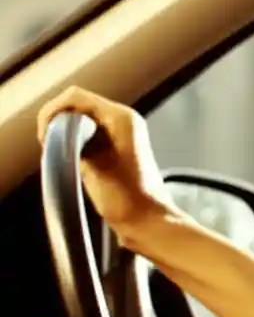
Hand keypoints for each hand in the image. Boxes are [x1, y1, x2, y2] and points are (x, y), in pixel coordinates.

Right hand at [37, 86, 173, 238]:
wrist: (147, 219)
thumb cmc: (127, 197)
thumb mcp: (95, 165)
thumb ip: (76, 140)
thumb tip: (58, 125)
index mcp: (122, 117)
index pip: (76, 97)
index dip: (53, 111)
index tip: (45, 135)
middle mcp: (123, 119)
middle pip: (78, 104)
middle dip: (57, 120)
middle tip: (48, 144)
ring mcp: (120, 132)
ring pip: (80, 118)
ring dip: (63, 131)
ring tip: (56, 152)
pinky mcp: (115, 146)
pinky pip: (86, 132)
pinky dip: (71, 140)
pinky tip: (68, 157)